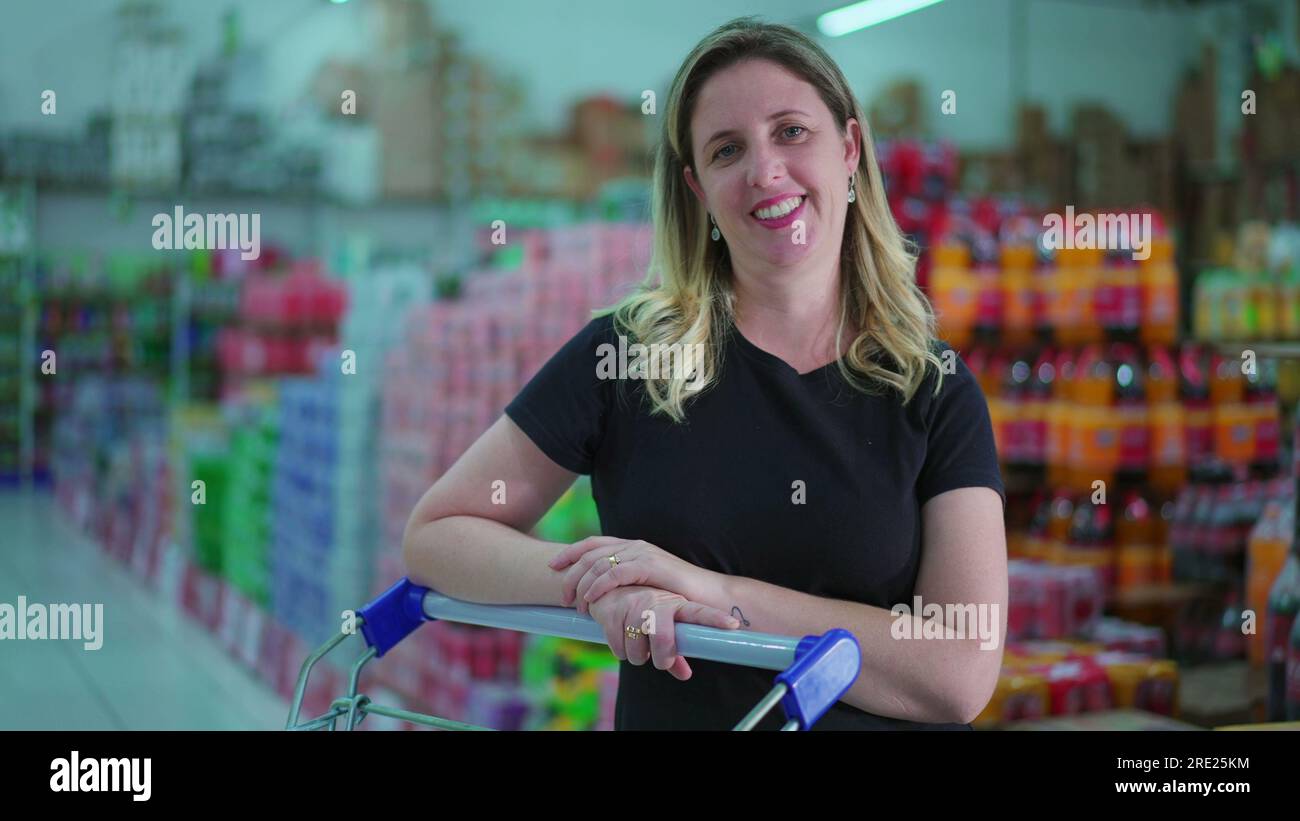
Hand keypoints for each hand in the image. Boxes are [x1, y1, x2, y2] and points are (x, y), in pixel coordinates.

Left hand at [549, 537, 723, 613]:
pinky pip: (616, 572)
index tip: (553, 566)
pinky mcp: (650, 566)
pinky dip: (599, 585)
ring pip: (600, 564)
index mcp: (632, 548)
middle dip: (571, 575)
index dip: (570, 553)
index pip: (593, 544)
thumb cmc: (678, 597)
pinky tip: (591, 598)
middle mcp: (635, 546)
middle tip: (564, 598)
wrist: (710, 598)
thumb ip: (626, 586)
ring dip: (583, 585)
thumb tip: (604, 598)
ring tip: (577, 605)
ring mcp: (643, 554)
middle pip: (591, 554)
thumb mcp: (646, 587)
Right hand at [585, 585, 739, 680]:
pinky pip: (619, 646)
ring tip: (637, 647)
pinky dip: (620, 651)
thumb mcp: (662, 627)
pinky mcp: (612, 610)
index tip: (733, 624)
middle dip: (661, 657)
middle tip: (660, 660)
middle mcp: (656, 601)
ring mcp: (634, 603)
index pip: (700, 613)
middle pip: (663, 638)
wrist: (609, 588)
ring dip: (637, 656)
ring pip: (638, 648)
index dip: (715, 619)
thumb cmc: (643, 612)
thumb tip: (685, 675)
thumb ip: (674, 652)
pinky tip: (621, 641)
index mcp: (676, 605)